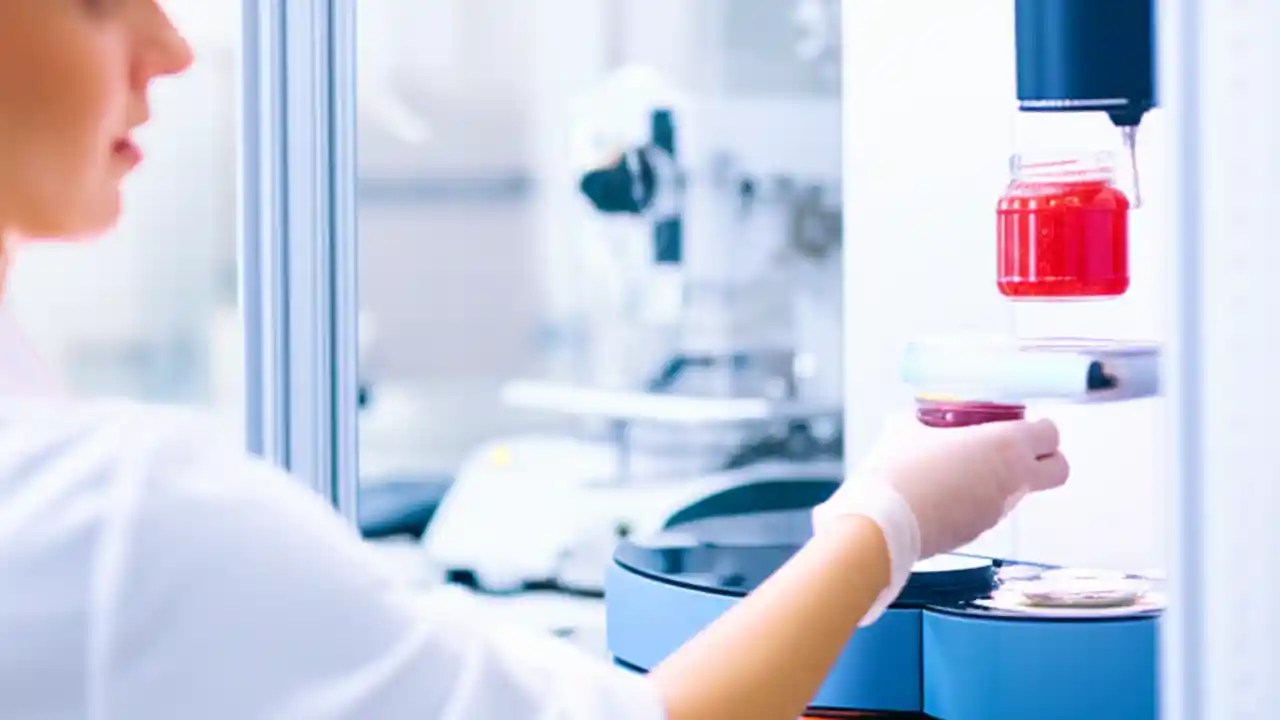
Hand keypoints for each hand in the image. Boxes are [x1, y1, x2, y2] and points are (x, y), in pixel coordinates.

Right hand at [812, 412, 1068, 623]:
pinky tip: (943, 496)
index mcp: (1004, 445)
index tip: (1017, 424)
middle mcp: (1012, 480)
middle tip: (1013, 450)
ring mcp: (997, 512)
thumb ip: (922, 423)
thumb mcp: (906, 431)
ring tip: (961, 471)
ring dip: (1002, 481)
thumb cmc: (898, 472)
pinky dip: (976, 503)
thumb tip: (915, 422)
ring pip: (1020, 492)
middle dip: (1044, 459)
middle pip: (1059, 470)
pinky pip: (990, 512)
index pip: (1050, 434)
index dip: (1038, 428)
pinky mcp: (977, 533)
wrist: (881, 524)